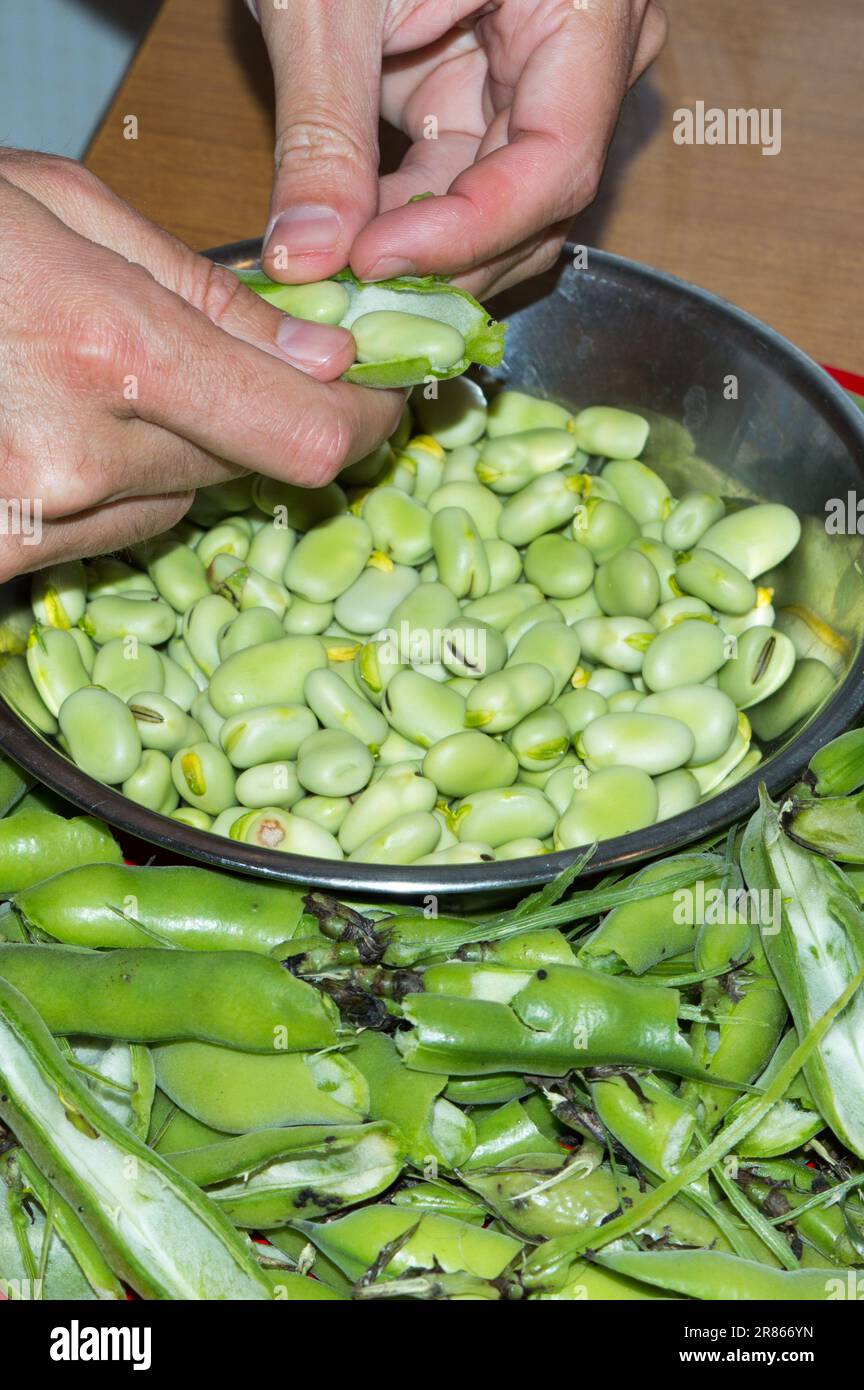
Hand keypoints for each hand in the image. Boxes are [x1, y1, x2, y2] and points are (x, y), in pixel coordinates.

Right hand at [0, 151, 401, 579]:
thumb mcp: (62, 207)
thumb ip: (205, 291)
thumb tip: (319, 356)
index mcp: (108, 346)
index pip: (305, 432)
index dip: (363, 422)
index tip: (379, 396)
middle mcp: (78, 454)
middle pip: (247, 469)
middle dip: (259, 417)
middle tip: (232, 363)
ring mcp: (32, 517)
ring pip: (178, 503)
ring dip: (179, 450)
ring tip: (106, 378)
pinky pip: (109, 534)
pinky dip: (117, 489)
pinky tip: (68, 428)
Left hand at [256, 0, 665, 295]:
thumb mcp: (327, 5)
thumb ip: (325, 138)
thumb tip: (308, 260)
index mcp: (585, 0)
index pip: (556, 161)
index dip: (466, 232)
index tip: (371, 261)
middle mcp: (588, 48)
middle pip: (535, 202)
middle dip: (441, 260)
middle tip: (348, 296)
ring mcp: (543, 76)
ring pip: (500, 209)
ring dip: (421, 253)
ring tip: (337, 271)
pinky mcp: (492, 94)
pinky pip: (463, 184)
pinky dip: (404, 220)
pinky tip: (347, 240)